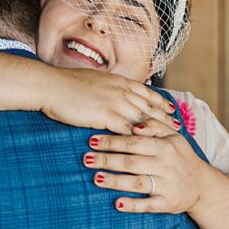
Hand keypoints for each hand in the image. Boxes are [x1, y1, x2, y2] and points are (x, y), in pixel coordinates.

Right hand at [41, 70, 178, 135]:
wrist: (50, 85)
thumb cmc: (64, 83)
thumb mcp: (92, 79)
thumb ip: (106, 85)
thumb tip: (110, 89)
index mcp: (118, 81)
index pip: (147, 92)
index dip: (160, 102)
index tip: (170, 110)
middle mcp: (121, 91)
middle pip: (150, 107)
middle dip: (165, 118)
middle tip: (178, 128)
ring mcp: (115, 103)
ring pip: (143, 119)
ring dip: (158, 131)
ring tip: (168, 141)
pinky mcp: (106, 117)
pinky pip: (128, 131)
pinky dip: (139, 140)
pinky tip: (146, 148)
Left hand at [84, 130, 209, 213]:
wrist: (203, 186)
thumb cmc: (180, 157)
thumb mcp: (173, 137)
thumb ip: (155, 126)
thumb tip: (135, 126)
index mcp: (165, 147)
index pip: (134, 142)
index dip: (112, 142)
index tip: (92, 141)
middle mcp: (166, 166)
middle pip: (131, 162)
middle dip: (107, 160)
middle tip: (86, 158)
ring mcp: (167, 186)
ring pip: (137, 183)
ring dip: (116, 181)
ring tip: (96, 178)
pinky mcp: (168, 204)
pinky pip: (149, 205)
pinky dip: (134, 205)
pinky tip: (118, 204)